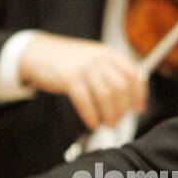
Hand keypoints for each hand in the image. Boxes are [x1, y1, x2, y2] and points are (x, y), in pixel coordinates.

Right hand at [19, 34, 145, 128]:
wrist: (38, 52)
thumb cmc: (67, 61)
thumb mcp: (92, 59)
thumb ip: (109, 73)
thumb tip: (126, 100)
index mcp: (108, 54)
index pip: (132, 74)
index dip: (139, 94)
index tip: (138, 109)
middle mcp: (99, 59)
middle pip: (121, 88)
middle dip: (122, 109)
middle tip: (118, 120)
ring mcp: (84, 68)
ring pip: (105, 96)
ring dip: (109, 115)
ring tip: (107, 124)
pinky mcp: (70, 79)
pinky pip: (86, 101)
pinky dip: (91, 116)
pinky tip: (93, 124)